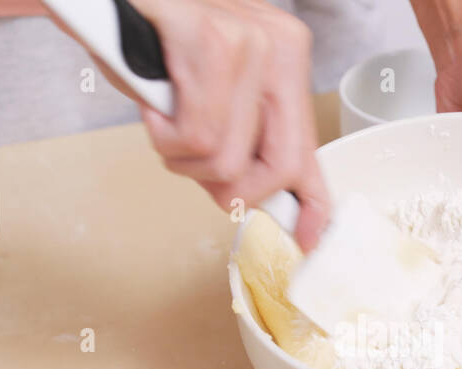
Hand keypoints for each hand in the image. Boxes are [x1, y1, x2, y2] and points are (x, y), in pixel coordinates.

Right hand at [52, 0, 329, 249]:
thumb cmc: (150, 38)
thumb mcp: (210, 92)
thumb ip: (242, 136)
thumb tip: (259, 197)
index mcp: (287, 59)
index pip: (312, 148)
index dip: (311, 203)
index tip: (306, 238)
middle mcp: (279, 48)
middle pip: (280, 167)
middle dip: (230, 189)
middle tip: (192, 161)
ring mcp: (249, 43)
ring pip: (229, 161)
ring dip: (182, 158)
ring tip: (165, 118)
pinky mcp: (210, 41)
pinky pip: (197, 137)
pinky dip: (163, 136)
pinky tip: (153, 103)